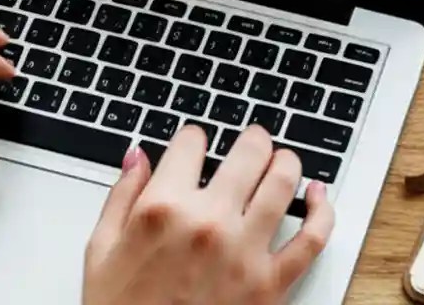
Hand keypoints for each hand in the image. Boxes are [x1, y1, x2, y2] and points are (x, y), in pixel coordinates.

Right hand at [84, 125, 334, 304]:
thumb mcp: (100, 252)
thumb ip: (121, 196)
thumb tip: (136, 155)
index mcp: (162, 209)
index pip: (192, 142)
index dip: (194, 139)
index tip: (197, 146)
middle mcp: (207, 223)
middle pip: (248, 152)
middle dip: (252, 140)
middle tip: (253, 142)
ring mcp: (243, 251)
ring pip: (283, 182)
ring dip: (286, 162)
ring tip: (282, 161)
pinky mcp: (271, 283)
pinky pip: (312, 237)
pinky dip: (323, 210)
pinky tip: (318, 195)